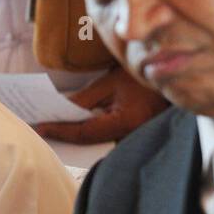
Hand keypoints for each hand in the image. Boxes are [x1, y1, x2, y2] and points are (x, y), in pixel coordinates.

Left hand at [34, 66, 168, 143]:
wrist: (175, 72)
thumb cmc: (145, 72)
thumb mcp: (112, 81)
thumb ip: (86, 98)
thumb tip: (61, 111)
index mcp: (127, 121)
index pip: (85, 132)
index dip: (61, 130)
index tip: (39, 127)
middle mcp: (132, 135)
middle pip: (90, 141)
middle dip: (64, 134)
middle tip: (39, 129)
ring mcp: (135, 137)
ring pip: (97, 141)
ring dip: (74, 135)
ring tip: (50, 127)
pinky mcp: (134, 134)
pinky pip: (105, 137)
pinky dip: (87, 132)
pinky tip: (71, 126)